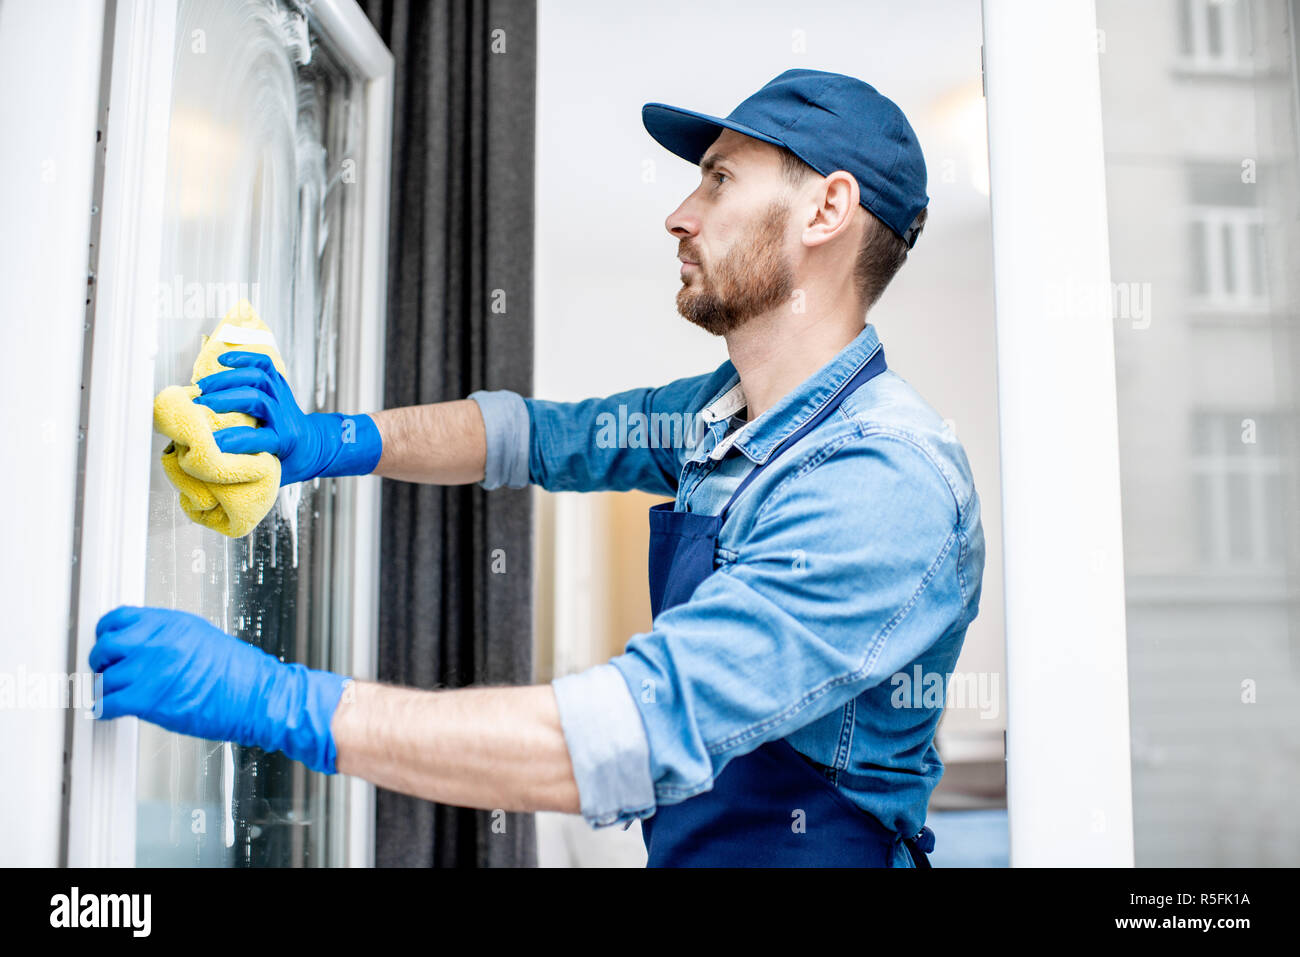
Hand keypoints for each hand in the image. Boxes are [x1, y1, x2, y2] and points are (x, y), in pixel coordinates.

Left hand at [90, 605, 350, 773]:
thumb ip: (167, 637)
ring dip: (105, 688)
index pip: (118, 617)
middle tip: (107, 672)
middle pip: (105, 645)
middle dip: (102, 661)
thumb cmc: (238, 674)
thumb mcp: (201, 638)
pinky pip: (107, 702)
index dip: (106, 633)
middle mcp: (158, 641)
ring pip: (104, 677)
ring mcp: (151, 668)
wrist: (257, 696)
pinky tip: (108, 711)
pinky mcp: (148, 698)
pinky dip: (103, 709)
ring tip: (113, 695)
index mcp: (171, 623)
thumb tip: (142, 645)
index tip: (107, 643)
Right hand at [193, 351, 381, 485]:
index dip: (234, 440)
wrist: (312, 446)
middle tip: (198, 407)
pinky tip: (223, 360)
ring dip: (227, 380)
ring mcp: (283, 397)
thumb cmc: (286, 463)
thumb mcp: (270, 474)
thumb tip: (205, 474)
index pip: (259, 438)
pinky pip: (264, 364)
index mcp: (285, 441)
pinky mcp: (279, 384)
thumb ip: (244, 471)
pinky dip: (244, 358)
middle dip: (225, 401)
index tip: (209, 444)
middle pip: (257, 399)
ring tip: (202, 388)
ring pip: (258, 378)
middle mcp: (285, 416)